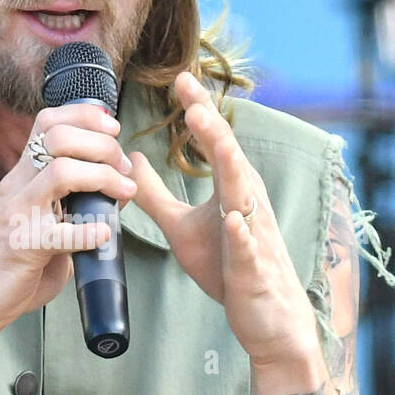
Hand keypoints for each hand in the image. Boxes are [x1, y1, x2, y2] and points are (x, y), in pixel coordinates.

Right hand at [0, 102, 136, 346]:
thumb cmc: (9, 263)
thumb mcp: (43, 223)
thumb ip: (73, 206)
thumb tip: (117, 192)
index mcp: (21, 176)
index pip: (48, 122)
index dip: (85, 116)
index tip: (113, 131)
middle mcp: (18, 187)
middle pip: (59, 138)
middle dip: (102, 145)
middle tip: (123, 169)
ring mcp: (19, 215)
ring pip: (61, 172)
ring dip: (102, 177)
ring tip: (123, 193)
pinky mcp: (23, 248)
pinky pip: (61, 232)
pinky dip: (88, 232)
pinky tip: (103, 235)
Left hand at [126, 70, 321, 367]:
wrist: (266, 316)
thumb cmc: (227, 267)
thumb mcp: (181, 227)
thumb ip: (154, 194)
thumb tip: (128, 159)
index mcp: (231, 187)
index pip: (214, 140)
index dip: (199, 108)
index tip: (180, 77)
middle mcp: (247, 201)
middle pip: (230, 155)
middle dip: (212, 125)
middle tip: (191, 96)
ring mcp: (253, 232)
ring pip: (243, 192)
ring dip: (228, 163)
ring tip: (213, 135)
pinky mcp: (253, 266)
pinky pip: (247, 246)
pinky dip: (241, 232)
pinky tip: (232, 219)